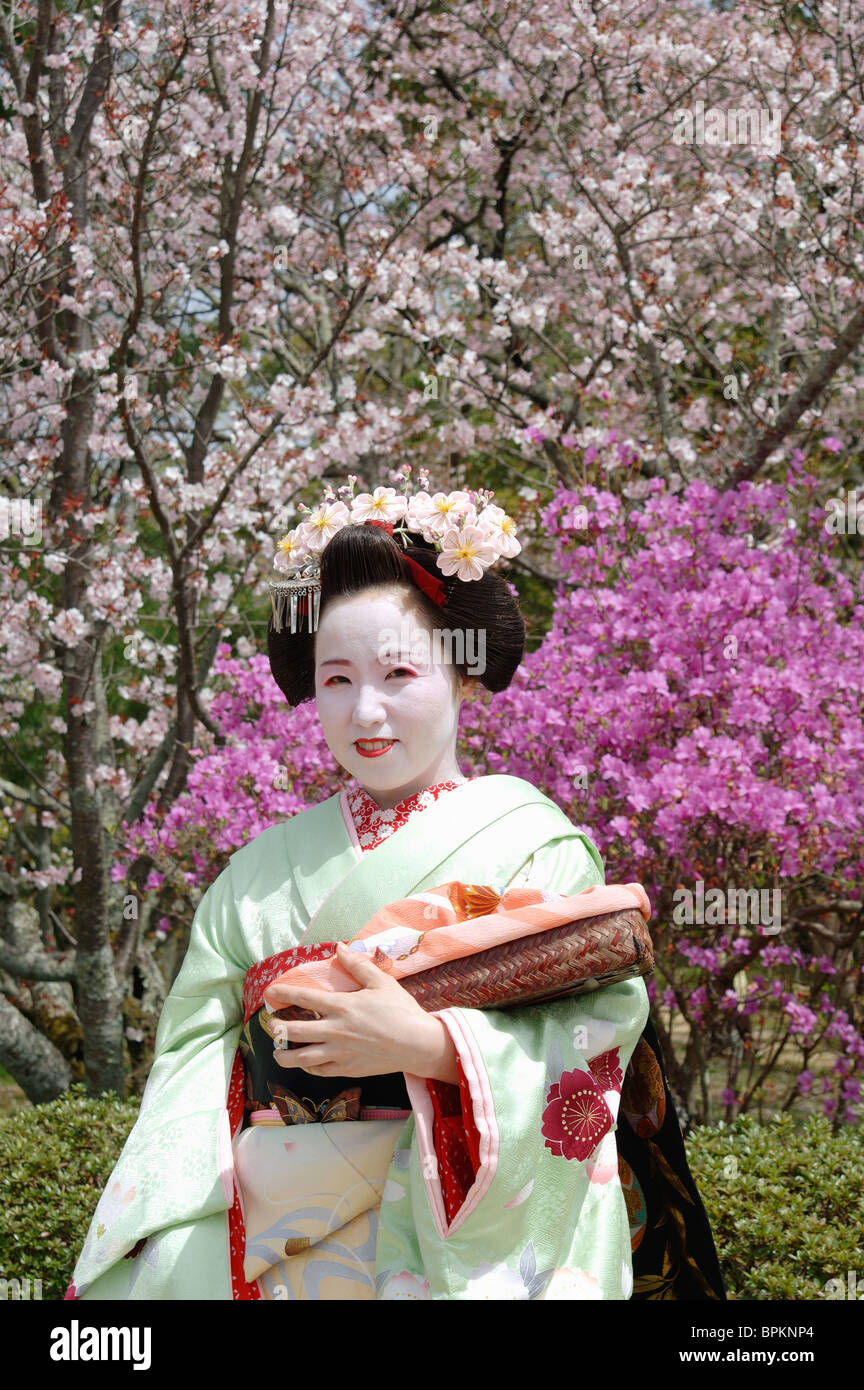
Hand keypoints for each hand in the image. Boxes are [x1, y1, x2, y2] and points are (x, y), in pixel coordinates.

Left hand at [267, 942, 459, 1082]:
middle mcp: (336, 1031)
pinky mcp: (348, 1069)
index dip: (284, 994)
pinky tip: (304, 1063)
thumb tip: (339, 947)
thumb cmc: (401, 1011)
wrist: (417, 1044)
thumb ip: (358, 965)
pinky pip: (320, 1071)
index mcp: (343, 1007)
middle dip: (277, 1028)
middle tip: (270, 1025)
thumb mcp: (381, 982)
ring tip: (277, 1052)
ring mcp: (340, 1053)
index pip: (305, 999)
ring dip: (285, 1056)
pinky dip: (308, 1067)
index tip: (270, 992)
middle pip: (295, 1032)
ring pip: (302, 1059)